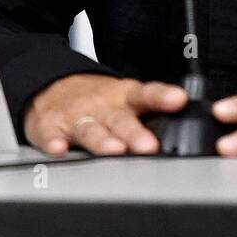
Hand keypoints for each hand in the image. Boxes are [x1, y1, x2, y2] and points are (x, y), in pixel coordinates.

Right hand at [24, 73, 186, 156]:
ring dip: (101, 140)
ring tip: (113, 150)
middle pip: (120, 119)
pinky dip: (54, 142)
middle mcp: (102, 105)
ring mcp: (76, 115)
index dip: (163, 97)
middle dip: (134, 133)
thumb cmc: (97, 99)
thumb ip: (151, 113)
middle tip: (149, 146)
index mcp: (124, 97)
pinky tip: (59, 148)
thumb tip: (185, 128)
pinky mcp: (50, 126)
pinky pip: (51, 134)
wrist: (51, 86)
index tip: (178, 100)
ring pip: (89, 128)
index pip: (148, 95)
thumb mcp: (125, 99)